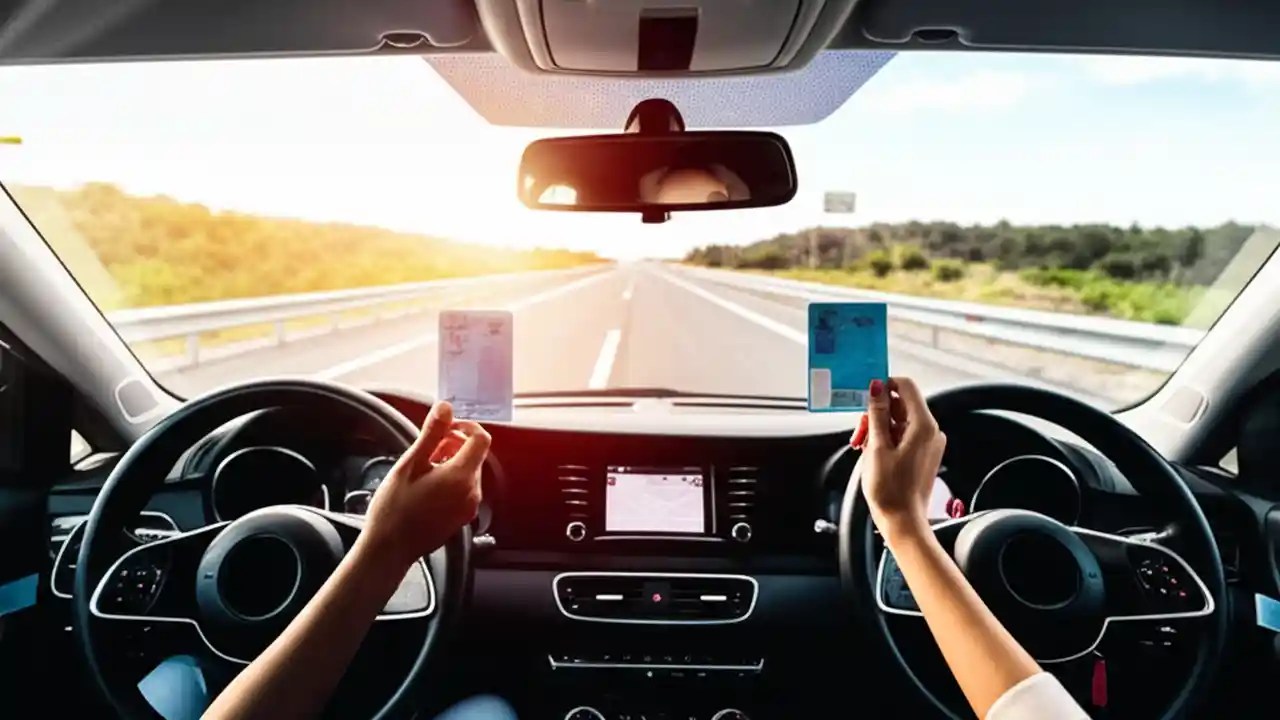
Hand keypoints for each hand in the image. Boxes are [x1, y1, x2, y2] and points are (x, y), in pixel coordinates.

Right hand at [359, 401, 488, 570]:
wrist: (390, 549)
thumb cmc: (394, 508)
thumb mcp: (410, 464)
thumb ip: (432, 434)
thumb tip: (445, 407)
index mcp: (461, 476)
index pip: (481, 438)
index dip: (465, 427)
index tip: (444, 428)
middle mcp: (472, 492)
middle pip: (475, 454)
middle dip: (454, 445)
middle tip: (426, 451)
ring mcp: (469, 506)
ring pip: (469, 470)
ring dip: (451, 462)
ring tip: (423, 470)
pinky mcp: (463, 516)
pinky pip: (465, 488)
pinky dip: (452, 479)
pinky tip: (428, 486)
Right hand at [857, 377, 946, 537]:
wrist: (902, 520)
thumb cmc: (890, 489)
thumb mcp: (877, 446)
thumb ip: (876, 413)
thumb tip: (876, 386)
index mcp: (923, 425)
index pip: (906, 386)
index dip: (884, 386)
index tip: (866, 397)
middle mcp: (931, 431)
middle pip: (901, 404)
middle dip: (876, 413)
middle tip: (860, 432)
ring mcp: (928, 443)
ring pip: (899, 419)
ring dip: (878, 427)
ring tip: (864, 446)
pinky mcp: (923, 453)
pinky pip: (903, 434)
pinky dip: (886, 438)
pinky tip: (873, 453)